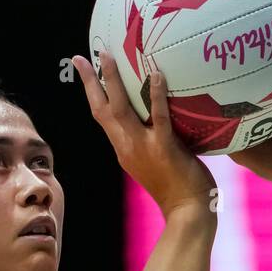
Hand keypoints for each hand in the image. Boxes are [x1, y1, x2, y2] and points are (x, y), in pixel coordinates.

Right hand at [74, 51, 216, 217]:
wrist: (188, 213)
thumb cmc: (177, 190)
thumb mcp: (153, 164)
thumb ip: (146, 144)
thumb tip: (152, 120)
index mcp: (124, 150)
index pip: (103, 118)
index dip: (93, 95)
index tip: (85, 73)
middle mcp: (127, 148)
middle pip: (102, 110)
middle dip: (90, 82)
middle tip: (82, 57)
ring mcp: (143, 148)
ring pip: (121, 109)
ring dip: (112, 82)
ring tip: (108, 57)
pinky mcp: (164, 148)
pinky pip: (158, 118)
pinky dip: (156, 96)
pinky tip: (157, 75)